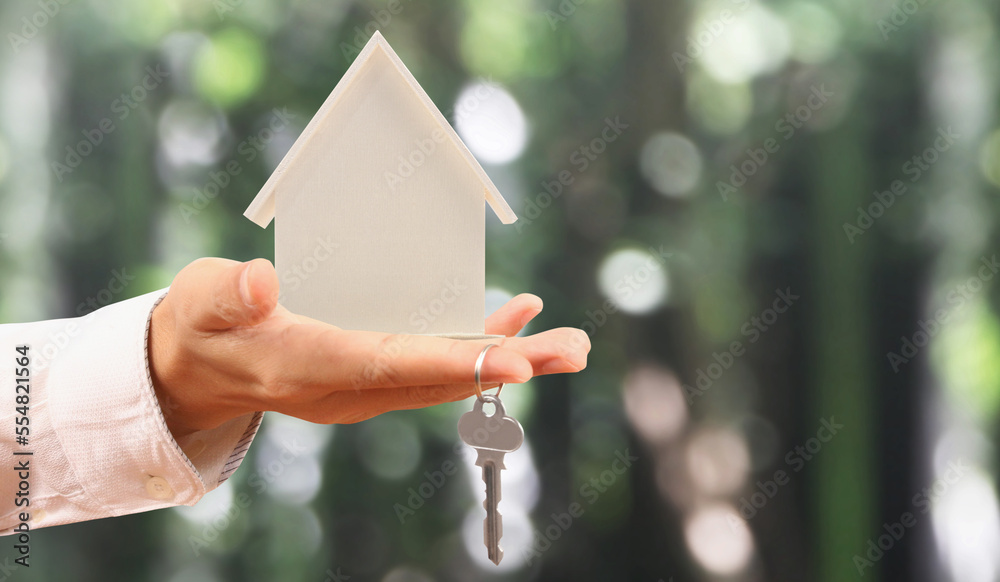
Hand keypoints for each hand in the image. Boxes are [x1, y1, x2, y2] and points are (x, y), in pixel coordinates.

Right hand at [148, 258, 589, 437]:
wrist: (199, 372)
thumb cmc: (201, 329)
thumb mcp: (200, 303)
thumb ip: (228, 293)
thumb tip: (260, 278)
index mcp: (310, 366)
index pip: (392, 366)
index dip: (455, 362)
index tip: (515, 361)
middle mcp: (349, 387)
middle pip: (438, 376)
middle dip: (507, 364)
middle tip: (571, 351)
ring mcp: (365, 385)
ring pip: (446, 374)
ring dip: (508, 358)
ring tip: (569, 345)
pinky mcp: (373, 373)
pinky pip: (435, 362)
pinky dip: (477, 341)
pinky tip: (515, 319)